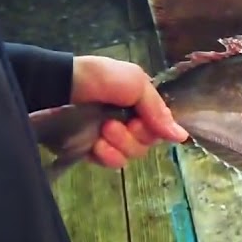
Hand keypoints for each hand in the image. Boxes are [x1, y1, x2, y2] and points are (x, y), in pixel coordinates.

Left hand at [71, 54, 188, 168]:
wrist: (59, 86)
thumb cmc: (99, 78)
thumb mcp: (136, 83)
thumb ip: (159, 111)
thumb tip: (182, 137)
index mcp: (140, 105)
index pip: (160, 127)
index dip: (156, 128)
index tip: (143, 121)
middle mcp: (128, 122)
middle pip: (147, 143)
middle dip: (135, 135)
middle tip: (116, 123)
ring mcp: (110, 138)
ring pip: (131, 154)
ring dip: (120, 144)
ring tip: (104, 130)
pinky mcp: (92, 151)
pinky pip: (112, 162)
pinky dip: (107, 155)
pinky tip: (97, 144)